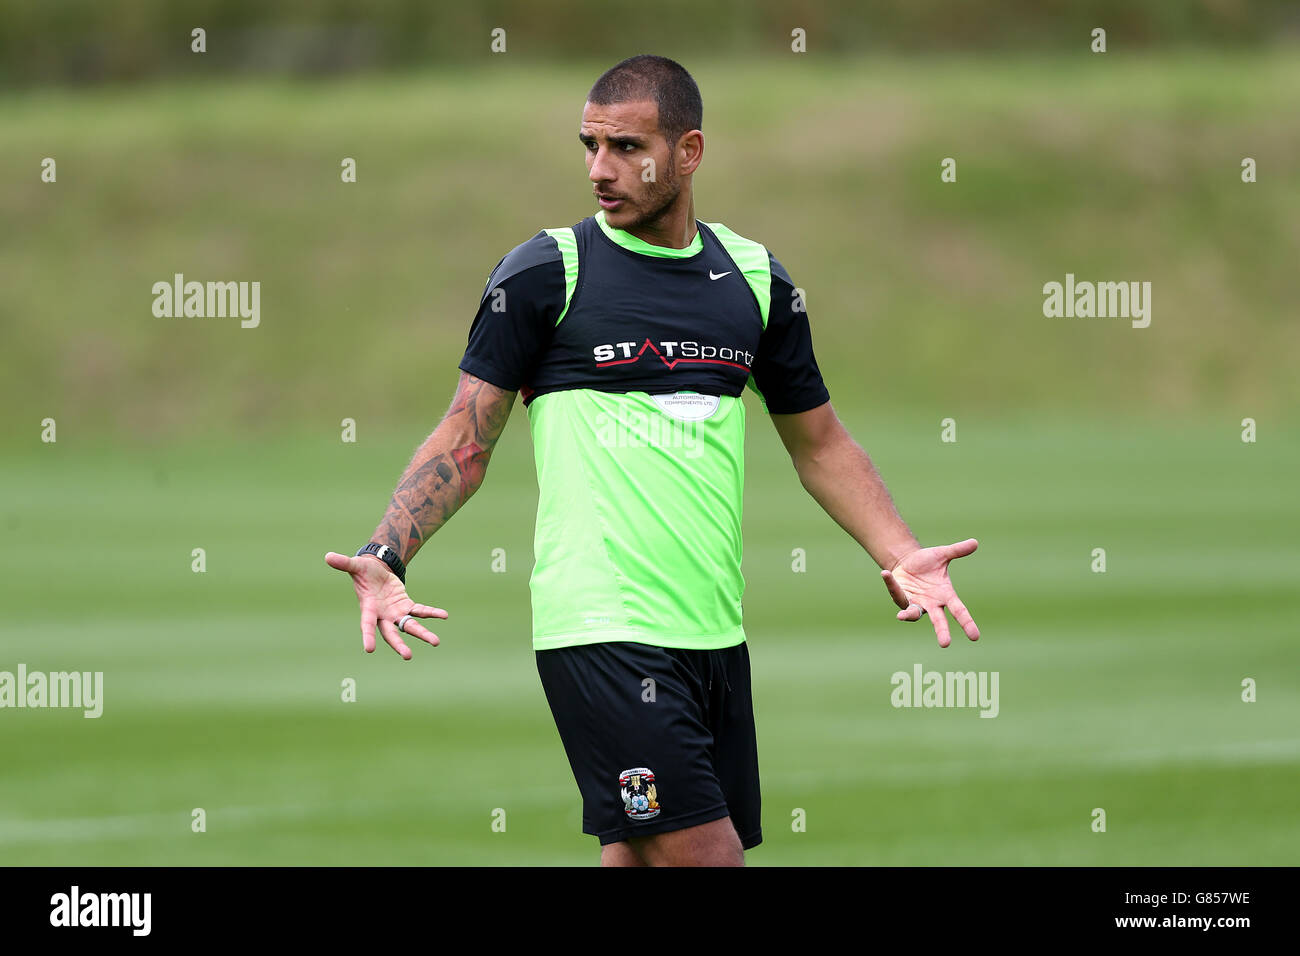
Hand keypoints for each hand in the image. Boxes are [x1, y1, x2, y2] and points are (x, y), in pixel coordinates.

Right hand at [325, 552, 447, 659]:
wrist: (376, 571)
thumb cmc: (363, 571)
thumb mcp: (355, 565)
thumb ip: (343, 563)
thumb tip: (327, 556)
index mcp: (368, 608)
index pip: (367, 624)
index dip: (368, 636)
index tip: (368, 650)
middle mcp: (383, 615)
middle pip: (391, 633)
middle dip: (399, 644)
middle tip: (408, 656)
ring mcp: (395, 612)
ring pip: (409, 626)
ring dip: (422, 633)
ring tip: (436, 642)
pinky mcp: (406, 606)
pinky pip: (420, 611)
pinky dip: (431, 613)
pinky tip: (444, 616)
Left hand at [880, 538, 979, 648]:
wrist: (908, 562)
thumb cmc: (928, 562)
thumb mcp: (943, 554)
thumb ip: (957, 550)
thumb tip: (975, 542)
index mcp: (946, 595)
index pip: (959, 611)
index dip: (967, 623)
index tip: (975, 637)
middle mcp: (932, 603)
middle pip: (939, 620)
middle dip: (941, 631)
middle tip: (945, 644)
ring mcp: (916, 603)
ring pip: (914, 613)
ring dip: (909, 615)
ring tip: (902, 616)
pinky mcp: (902, 598)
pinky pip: (897, 594)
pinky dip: (891, 584)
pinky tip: (886, 573)